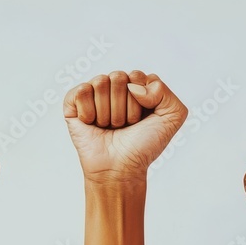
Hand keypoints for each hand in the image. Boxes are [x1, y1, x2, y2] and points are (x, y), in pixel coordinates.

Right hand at [63, 70, 187, 183]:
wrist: (120, 169)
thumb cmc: (144, 145)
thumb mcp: (172, 117)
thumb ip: (165, 91)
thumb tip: (132, 85)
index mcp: (136, 87)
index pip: (137, 75)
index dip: (141, 100)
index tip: (140, 120)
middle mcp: (114, 87)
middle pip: (118, 77)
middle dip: (123, 108)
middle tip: (122, 125)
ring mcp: (93, 94)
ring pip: (100, 83)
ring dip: (107, 112)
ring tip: (108, 127)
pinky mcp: (73, 103)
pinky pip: (82, 91)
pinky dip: (88, 112)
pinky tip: (92, 124)